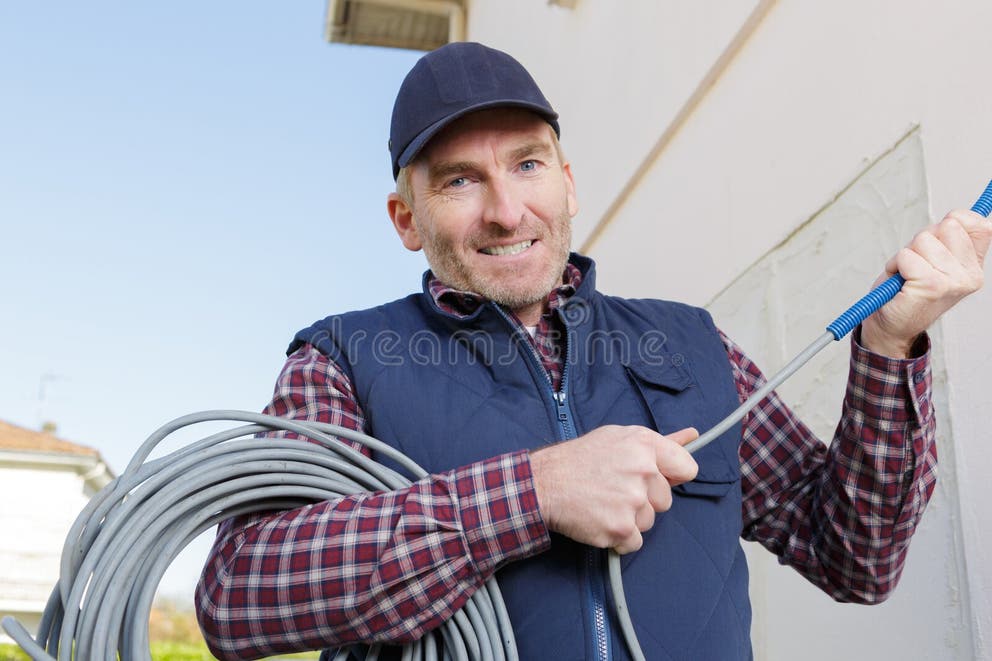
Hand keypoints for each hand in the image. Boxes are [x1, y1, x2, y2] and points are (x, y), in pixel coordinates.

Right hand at [529, 425, 697, 553]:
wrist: (544, 483)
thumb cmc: (581, 458)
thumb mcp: (619, 437)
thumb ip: (660, 442)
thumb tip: (692, 436)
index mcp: (645, 445)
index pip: (687, 468)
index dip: (672, 476)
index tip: (655, 479)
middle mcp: (643, 471)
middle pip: (665, 500)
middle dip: (645, 499)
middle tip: (615, 489)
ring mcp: (633, 502)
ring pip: (649, 521)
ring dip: (630, 518)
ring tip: (604, 503)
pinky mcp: (621, 529)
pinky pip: (635, 542)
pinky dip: (619, 538)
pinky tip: (600, 520)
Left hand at [861, 209, 990, 357]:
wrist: (890, 326)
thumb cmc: (907, 289)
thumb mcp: (932, 259)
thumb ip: (947, 240)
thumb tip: (956, 216)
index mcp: (974, 266)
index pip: (978, 224)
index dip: (954, 221)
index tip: (937, 239)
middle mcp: (970, 275)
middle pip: (946, 226)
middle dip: (922, 240)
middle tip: (915, 264)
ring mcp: (953, 282)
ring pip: (923, 239)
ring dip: (906, 254)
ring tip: (906, 274)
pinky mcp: (931, 286)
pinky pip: (906, 256)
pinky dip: (895, 264)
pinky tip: (900, 281)